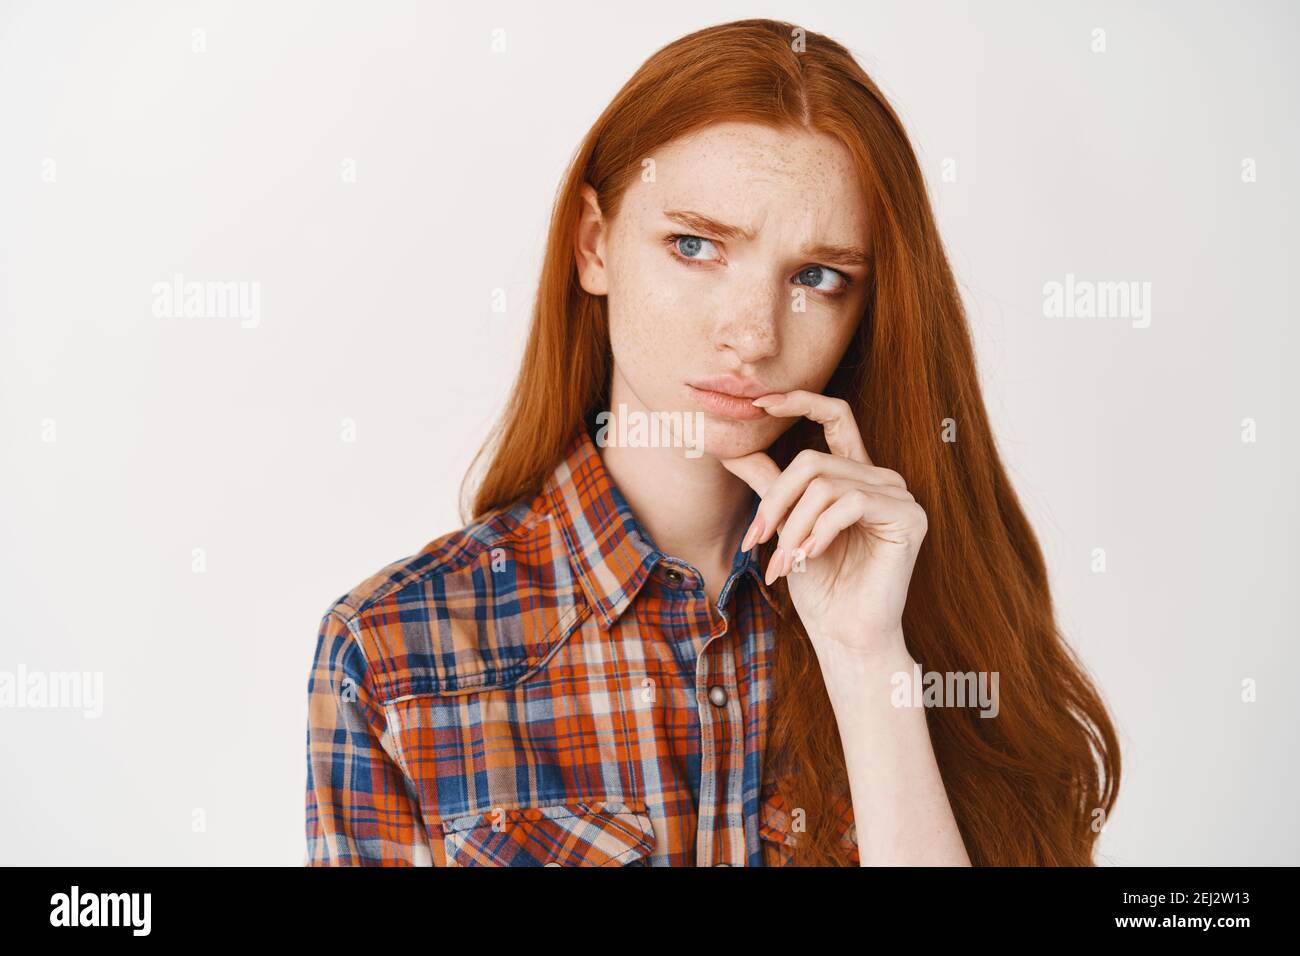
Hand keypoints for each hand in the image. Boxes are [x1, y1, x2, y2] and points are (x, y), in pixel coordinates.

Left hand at [719, 390, 927, 660]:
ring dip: (793, 528)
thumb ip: (769, 485)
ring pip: (825, 485)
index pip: (834, 415)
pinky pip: (850, 503)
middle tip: (755, 540)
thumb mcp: (785, 527)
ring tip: (783, 563)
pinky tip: (811, 557)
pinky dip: (820, 531)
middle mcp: (880, 478)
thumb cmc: (818, 584)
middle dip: (775, 502)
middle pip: (812, 462)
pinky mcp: (909, 517)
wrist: (845, 633)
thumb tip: (731, 448)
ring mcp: (898, 495)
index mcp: (854, 473)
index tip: (758, 403)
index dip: (800, 400)